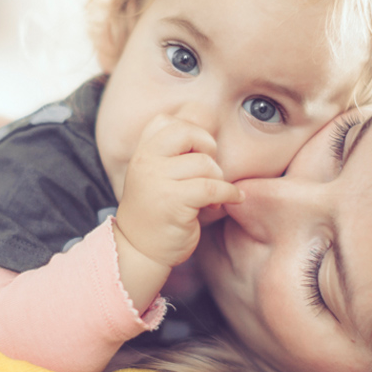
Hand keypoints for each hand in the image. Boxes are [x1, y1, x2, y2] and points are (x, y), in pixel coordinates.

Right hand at [113, 107, 243, 269]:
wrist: (139, 251)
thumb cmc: (155, 214)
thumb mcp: (155, 177)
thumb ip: (171, 155)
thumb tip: (208, 137)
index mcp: (141, 154)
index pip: (166, 121)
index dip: (190, 132)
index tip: (198, 153)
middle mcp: (146, 163)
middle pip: (187, 132)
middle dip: (207, 147)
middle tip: (210, 170)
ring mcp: (157, 181)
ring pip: (204, 163)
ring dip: (218, 179)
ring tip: (212, 197)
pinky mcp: (173, 201)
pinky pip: (212, 187)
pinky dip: (229, 193)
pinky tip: (232, 199)